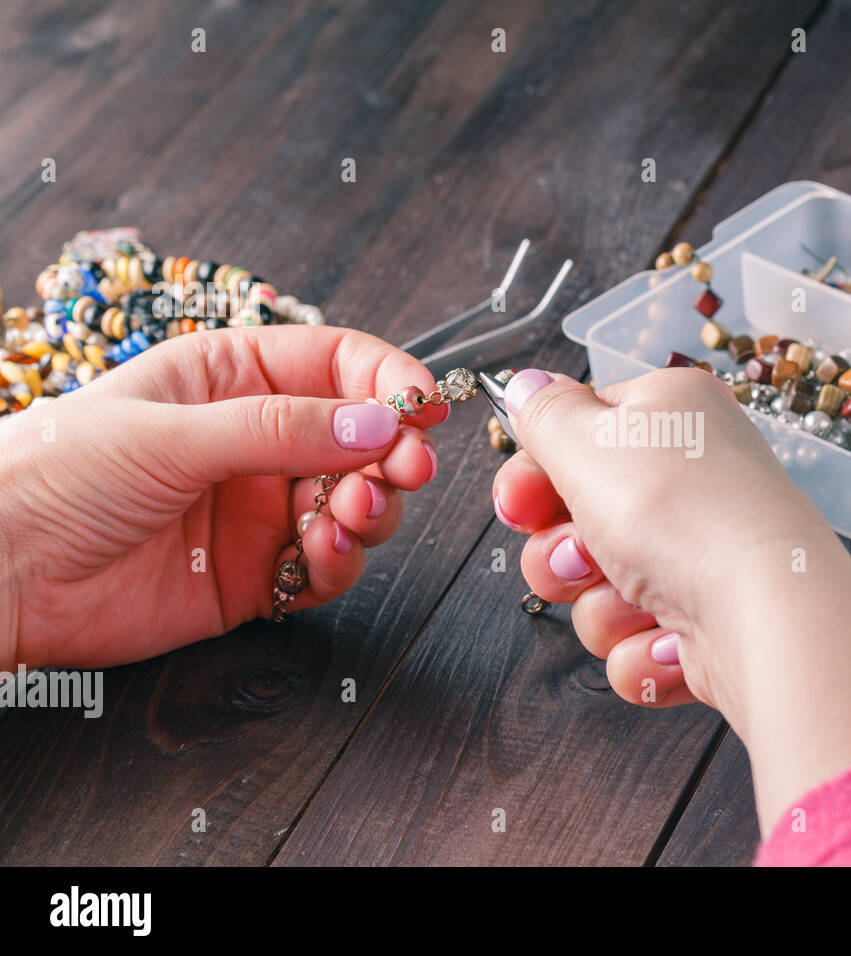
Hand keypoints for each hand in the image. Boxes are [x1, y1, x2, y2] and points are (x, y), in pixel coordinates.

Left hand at [0, 325, 446, 669]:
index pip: (338, 364)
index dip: (389, 381)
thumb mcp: (170, 432)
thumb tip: (377, 424)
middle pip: (363, 438)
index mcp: (233, 379)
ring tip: (349, 516)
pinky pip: (328, 567)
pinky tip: (322, 556)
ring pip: (356, 504)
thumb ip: (280, 430)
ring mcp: (261, 510)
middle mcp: (258, 442)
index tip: (424, 407)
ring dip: (371, 510)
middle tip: (405, 470)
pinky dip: (341, 563)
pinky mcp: (259, 576)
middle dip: (392, 454)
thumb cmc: (54, 475)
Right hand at [492, 367, 828, 719]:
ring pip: (602, 592)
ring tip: (640, 603)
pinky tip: (674, 645)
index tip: (519, 507)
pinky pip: (638, 643)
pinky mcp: (709, 625)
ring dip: (605, 609)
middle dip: (563, 557)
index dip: (536, 478)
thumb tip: (525, 384)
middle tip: (580, 558)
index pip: (578, 438)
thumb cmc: (679, 513)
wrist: (765, 614)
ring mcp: (701, 556)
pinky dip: (645, 651)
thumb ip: (543, 413)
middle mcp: (690, 483)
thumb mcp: (589, 441)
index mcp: (669, 418)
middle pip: (580, 524)